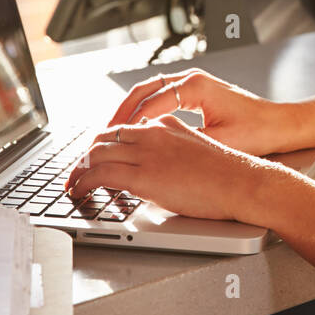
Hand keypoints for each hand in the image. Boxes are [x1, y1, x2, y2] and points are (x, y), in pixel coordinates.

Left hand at [65, 115, 272, 223]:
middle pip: (104, 137)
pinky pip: (100, 175)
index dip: (103, 143)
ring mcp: (147, 153)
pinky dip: (82, 182)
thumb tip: (157, 167)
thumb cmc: (228, 173)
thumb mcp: (196, 149)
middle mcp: (153, 133)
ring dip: (78, 169)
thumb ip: (171, 151)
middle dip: (85, 155)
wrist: (242, 182)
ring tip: (73, 183)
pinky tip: (78, 191)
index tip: (95, 156)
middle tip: (77, 171)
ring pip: (96, 154)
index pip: (123, 128)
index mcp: (167, 124)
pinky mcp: (144, 176)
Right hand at [105, 69, 296, 156]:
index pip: (150, 102)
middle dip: (120, 113)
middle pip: (144, 91)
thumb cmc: (258, 132)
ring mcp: (194, 83)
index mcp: (197, 87)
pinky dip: (145, 110)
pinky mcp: (197, 92)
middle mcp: (193, 80)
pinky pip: (162, 97)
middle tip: (101, 136)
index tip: (110, 139)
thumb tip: (155, 153)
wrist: (282, 125)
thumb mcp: (219, 142)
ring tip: (112, 132)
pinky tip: (136, 129)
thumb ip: (186, 143)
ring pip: (150, 92)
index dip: (127, 123)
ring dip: (130, 110)